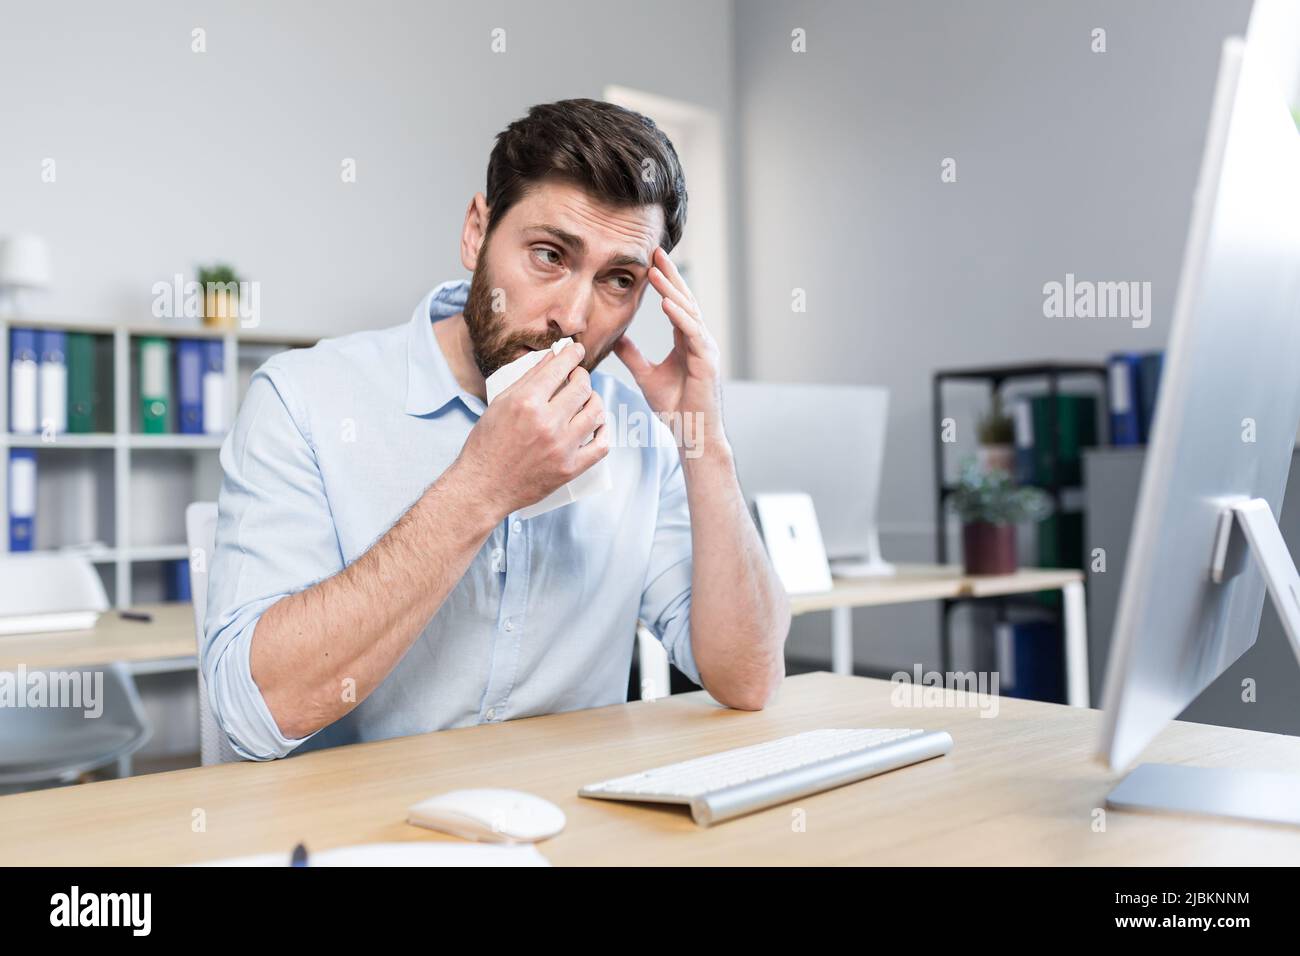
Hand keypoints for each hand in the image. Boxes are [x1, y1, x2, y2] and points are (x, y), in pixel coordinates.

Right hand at [455, 341, 608, 520]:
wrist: (484, 486)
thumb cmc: (487, 444)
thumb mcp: (501, 403)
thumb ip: (529, 378)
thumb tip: (552, 357)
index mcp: (526, 403)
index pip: (559, 368)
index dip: (572, 355)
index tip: (576, 351)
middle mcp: (547, 423)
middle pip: (582, 388)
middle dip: (582, 376)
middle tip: (577, 377)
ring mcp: (561, 447)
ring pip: (595, 413)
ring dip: (594, 400)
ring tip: (587, 399)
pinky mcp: (570, 468)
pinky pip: (601, 446)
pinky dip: (603, 431)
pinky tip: (596, 425)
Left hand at [614, 247, 724, 456]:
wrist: (693, 434)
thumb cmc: (675, 409)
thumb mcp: (646, 376)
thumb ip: (633, 355)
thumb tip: (615, 338)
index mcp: (686, 341)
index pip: (675, 303)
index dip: (664, 282)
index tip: (650, 262)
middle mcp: (699, 340)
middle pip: (684, 299)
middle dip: (670, 275)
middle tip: (656, 252)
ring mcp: (706, 349)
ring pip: (688, 311)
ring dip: (672, 290)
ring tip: (656, 271)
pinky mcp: (708, 361)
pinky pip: (693, 333)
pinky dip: (680, 317)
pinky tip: (667, 302)